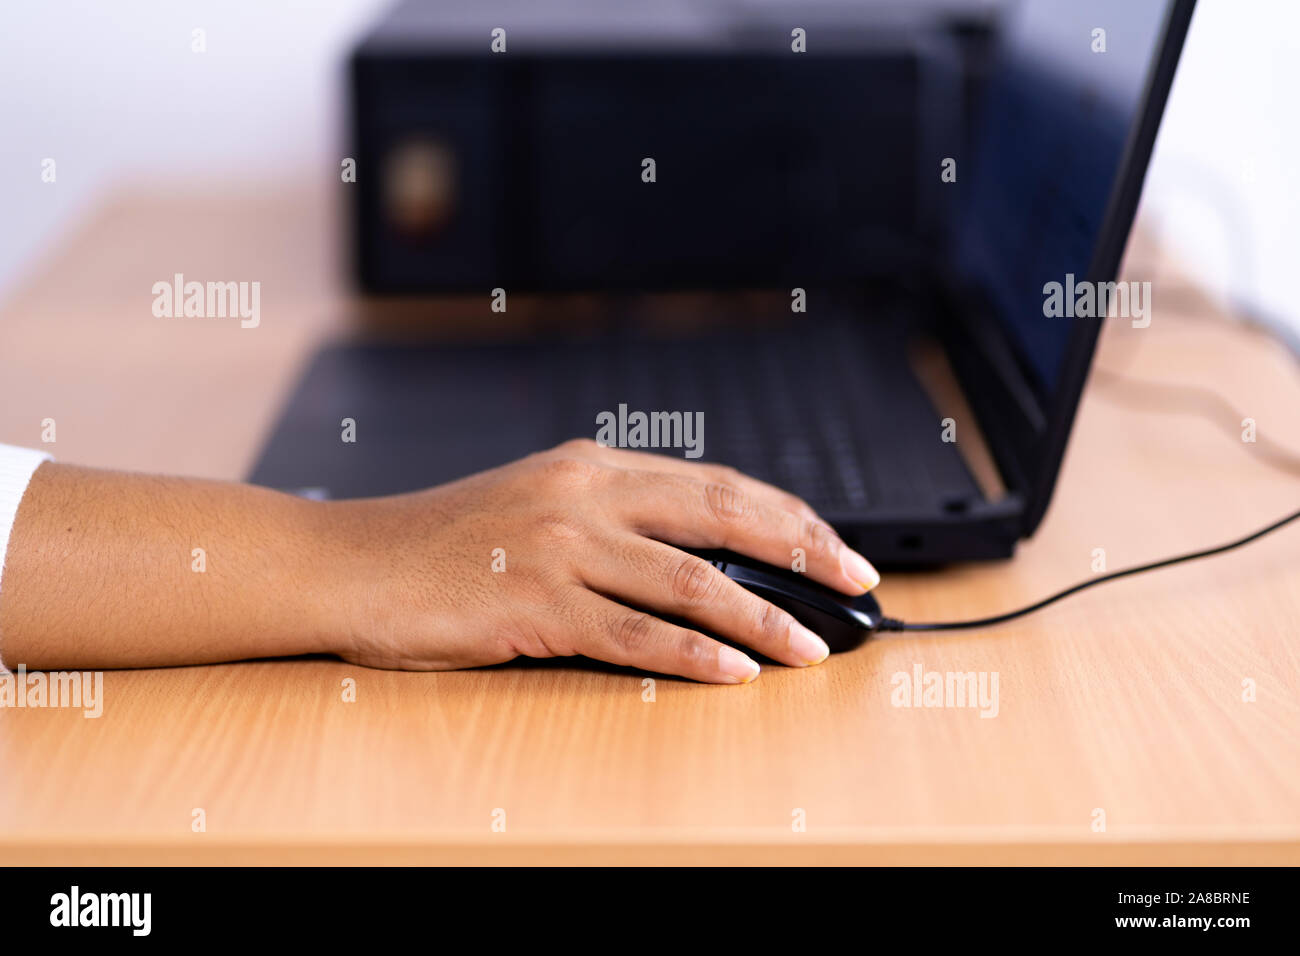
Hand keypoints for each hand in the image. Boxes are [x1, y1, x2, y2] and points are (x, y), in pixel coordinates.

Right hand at [327, 439, 879, 682]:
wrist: (352, 563)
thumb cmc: (441, 545)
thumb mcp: (534, 507)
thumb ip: (610, 521)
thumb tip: (699, 563)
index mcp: (591, 466)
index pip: (715, 484)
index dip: (786, 513)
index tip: (833, 544)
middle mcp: (584, 494)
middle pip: (722, 515)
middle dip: (803, 549)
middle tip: (856, 581)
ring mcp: (560, 546)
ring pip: (689, 580)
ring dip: (761, 616)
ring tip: (810, 644)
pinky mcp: (534, 602)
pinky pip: (631, 633)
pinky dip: (691, 655)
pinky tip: (733, 671)